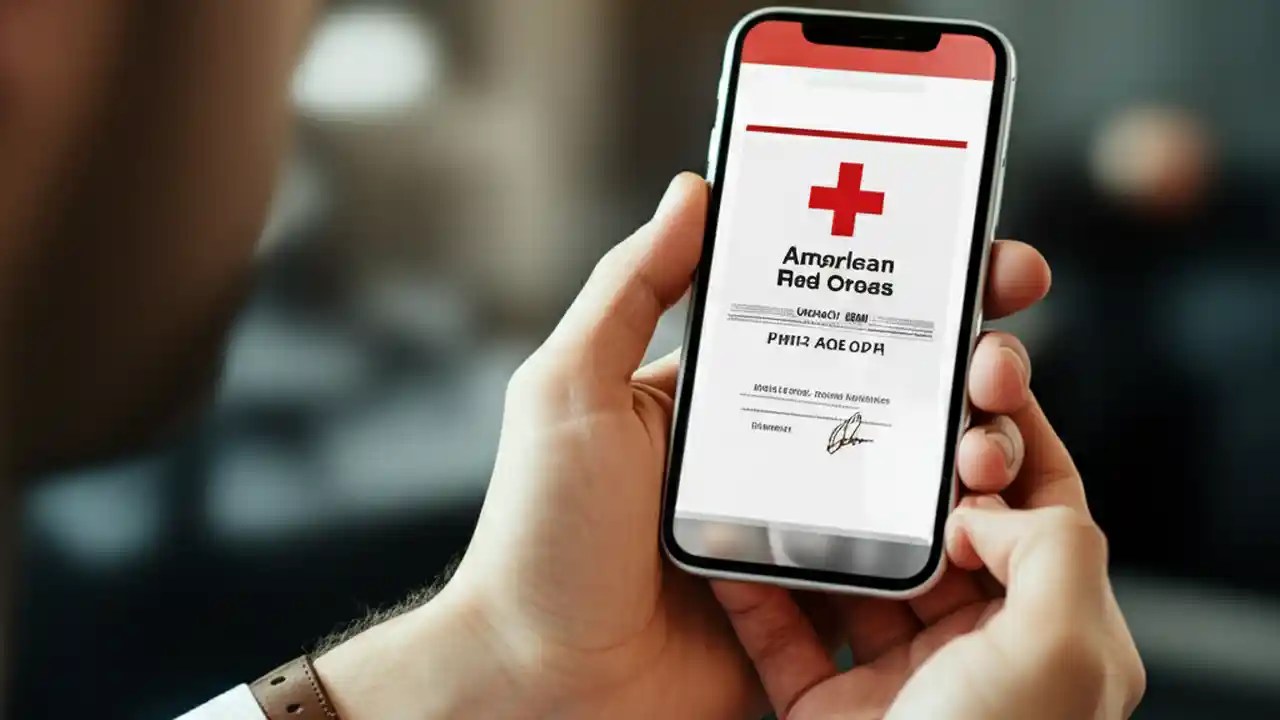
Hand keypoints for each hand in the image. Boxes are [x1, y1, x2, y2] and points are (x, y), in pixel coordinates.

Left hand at [314, 173, 1055, 718]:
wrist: (546, 681)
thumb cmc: (541, 537)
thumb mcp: (571, 391)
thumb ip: (629, 290)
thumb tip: (691, 193)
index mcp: (716, 394)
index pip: (821, 317)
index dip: (897, 281)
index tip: (968, 254)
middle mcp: (765, 449)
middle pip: (886, 389)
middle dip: (961, 358)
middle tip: (1004, 347)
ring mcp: (795, 525)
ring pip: (907, 470)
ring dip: (967, 440)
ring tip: (994, 428)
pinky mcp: (815, 597)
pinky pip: (895, 556)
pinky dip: (946, 532)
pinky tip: (980, 507)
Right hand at [713, 404, 1145, 716]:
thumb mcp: (1059, 652)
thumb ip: (1054, 547)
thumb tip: (989, 499)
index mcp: (1051, 630)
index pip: (1043, 503)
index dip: (1015, 431)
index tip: (978, 373)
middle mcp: (976, 646)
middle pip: (946, 522)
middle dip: (916, 456)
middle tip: (891, 398)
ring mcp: (897, 673)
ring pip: (857, 566)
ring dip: (824, 510)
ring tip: (796, 450)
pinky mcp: (826, 702)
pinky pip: (782, 628)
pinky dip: (753, 585)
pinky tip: (731, 540)